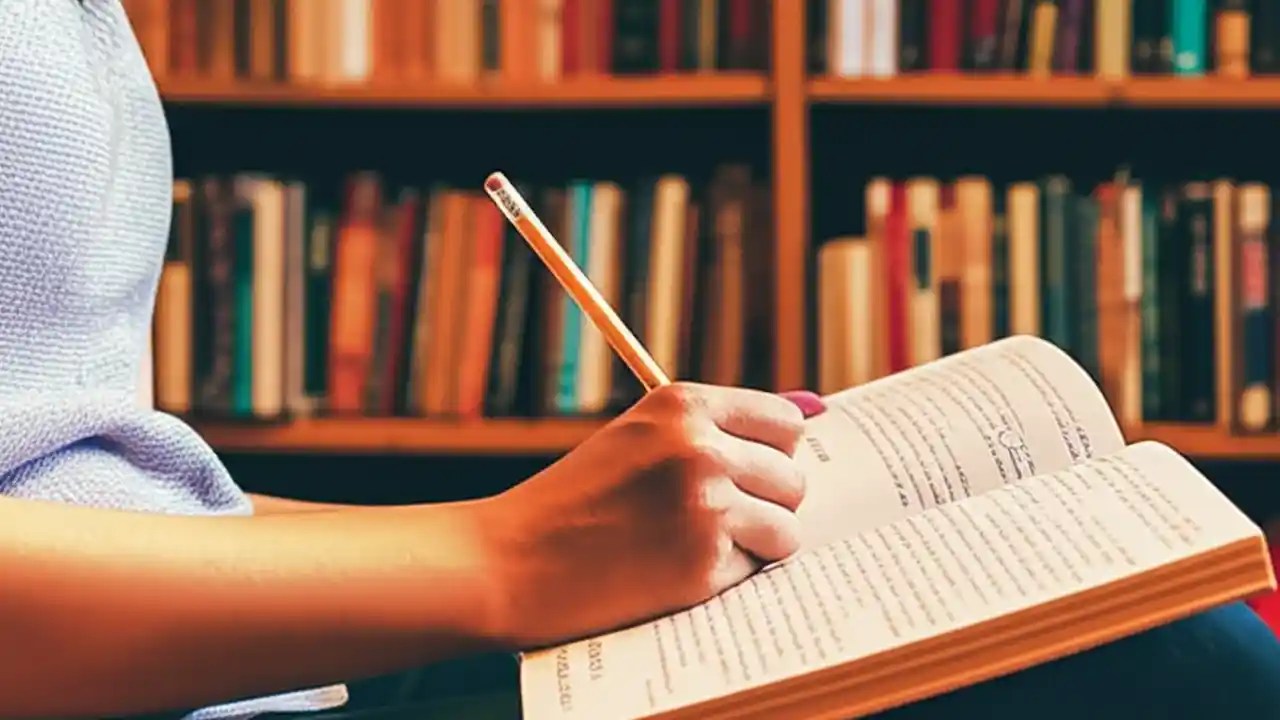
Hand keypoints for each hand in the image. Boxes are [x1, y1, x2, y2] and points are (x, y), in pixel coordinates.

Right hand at [474, 382, 808, 647]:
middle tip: (703, 520)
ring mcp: (705, 505)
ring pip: (787, 530)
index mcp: (683, 404)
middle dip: (763, 505)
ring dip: (752, 545)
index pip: (785, 424)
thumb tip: (817, 408)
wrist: (509, 562)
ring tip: (690, 546)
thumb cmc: (574, 501)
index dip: (770, 456)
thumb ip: (722, 426)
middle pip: (794, 479)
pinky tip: (671, 571)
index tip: (747, 474)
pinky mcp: (703, 564)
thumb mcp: (640, 439)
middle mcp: (700, 446)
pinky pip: (754, 572)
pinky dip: (722, 580)